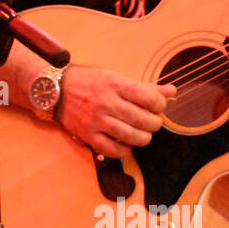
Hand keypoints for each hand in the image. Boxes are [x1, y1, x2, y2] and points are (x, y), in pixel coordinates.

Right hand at [56, 65, 176, 158]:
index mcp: (116, 84)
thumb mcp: (116, 77)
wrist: (56, 89)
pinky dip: (125, 150)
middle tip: (151, 122)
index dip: (160, 106)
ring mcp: (96, 120)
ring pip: (132, 137)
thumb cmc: (89, 81)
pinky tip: (126, 144)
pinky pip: (113, 150)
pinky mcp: (88, 135)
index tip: (157, 107)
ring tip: (141, 133)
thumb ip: (145, 87)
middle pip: (144, 120)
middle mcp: (106, 102)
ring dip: (143, 138)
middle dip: (154, 124)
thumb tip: (172, 92)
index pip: (150, 99)